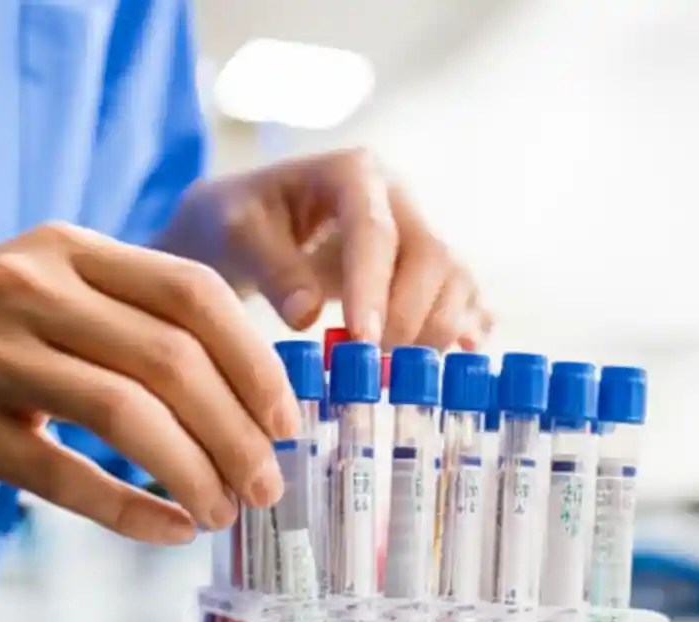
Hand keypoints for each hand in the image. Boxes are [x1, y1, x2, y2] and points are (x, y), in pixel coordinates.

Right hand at [0, 223, 298, 542]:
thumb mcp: (42, 285)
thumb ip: (127, 316)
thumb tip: (240, 392)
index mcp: (67, 248)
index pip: (192, 294)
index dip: (254, 360)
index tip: (286, 418)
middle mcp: (32, 287)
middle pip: (173, 359)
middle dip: (237, 431)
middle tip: (266, 482)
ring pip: (128, 416)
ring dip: (194, 473)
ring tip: (223, 511)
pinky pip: (67, 477)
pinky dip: (132, 510)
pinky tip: (167, 529)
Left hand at [157, 148, 492, 348]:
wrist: (246, 223)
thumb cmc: (236, 220)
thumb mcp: (235, 234)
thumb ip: (270, 267)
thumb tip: (307, 315)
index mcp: (353, 172)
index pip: (375, 230)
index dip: (374, 287)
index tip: (361, 338)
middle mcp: (398, 197)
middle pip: (431, 255)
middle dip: (408, 317)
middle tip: (370, 367)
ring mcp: (418, 230)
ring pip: (454, 278)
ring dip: (434, 331)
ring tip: (392, 371)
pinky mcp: (425, 268)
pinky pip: (462, 296)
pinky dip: (463, 328)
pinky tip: (456, 357)